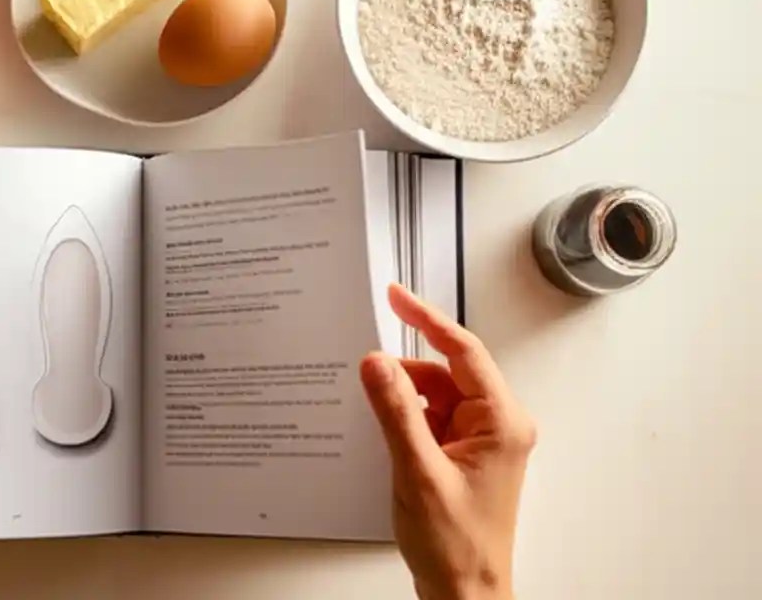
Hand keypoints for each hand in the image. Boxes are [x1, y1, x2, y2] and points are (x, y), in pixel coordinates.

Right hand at [360, 285, 536, 599]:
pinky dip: (405, 419)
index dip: (426, 320)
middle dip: (404, 373)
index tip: (396, 297)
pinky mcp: (462, 454)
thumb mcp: (418, 471)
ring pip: (434, 395)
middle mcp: (496, 425)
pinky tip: (384, 434)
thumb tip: (376, 362)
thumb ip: (395, 411)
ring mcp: (480, 440)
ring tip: (376, 423)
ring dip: (403, 401)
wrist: (464, 593)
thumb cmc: (457, 544)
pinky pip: (430, 419)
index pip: (463, 352)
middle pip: (445, 373)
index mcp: (501, 422)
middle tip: (365, 372)